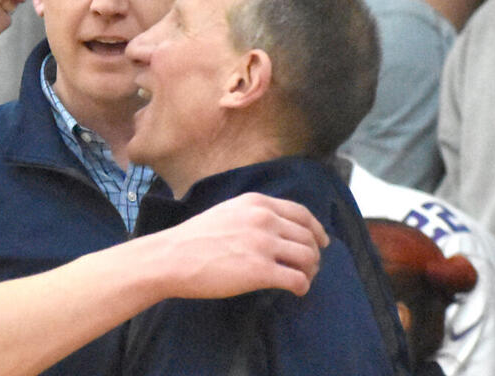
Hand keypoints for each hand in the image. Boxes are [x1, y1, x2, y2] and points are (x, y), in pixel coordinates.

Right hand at [156, 192, 328, 299]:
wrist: (173, 257)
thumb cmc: (195, 238)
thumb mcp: (228, 211)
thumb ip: (254, 214)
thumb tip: (278, 228)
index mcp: (257, 203)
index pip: (302, 213)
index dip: (317, 229)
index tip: (322, 242)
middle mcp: (264, 219)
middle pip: (308, 237)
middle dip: (314, 254)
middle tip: (309, 267)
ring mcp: (263, 244)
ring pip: (308, 258)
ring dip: (310, 271)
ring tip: (301, 279)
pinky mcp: (261, 271)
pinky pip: (298, 280)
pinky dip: (301, 287)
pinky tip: (294, 291)